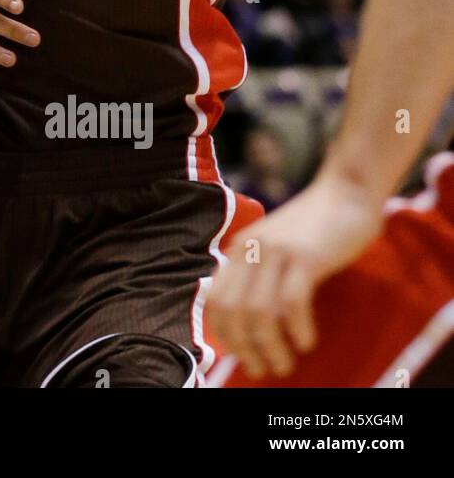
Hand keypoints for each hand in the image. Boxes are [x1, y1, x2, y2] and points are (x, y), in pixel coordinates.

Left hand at [206, 174, 383, 378]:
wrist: (345, 192)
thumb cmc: (315, 227)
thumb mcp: (276, 248)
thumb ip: (260, 276)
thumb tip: (252, 323)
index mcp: (238, 249)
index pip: (215, 300)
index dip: (225, 335)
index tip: (242, 357)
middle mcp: (250, 249)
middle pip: (232, 310)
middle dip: (244, 347)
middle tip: (263, 369)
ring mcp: (276, 251)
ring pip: (258, 310)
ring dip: (270, 346)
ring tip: (285, 364)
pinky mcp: (304, 255)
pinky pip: (292, 301)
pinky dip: (297, 328)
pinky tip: (306, 342)